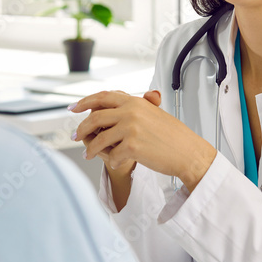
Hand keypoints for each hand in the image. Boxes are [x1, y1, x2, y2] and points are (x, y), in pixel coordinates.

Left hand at [71, 90, 216, 190]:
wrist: (188, 152)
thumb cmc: (173, 136)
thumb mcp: (152, 113)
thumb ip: (133, 108)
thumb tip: (110, 108)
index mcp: (134, 101)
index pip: (102, 97)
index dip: (84, 102)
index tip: (73, 108)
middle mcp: (131, 111)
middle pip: (95, 117)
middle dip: (81, 128)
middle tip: (74, 136)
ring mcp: (131, 128)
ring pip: (100, 139)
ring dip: (91, 149)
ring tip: (88, 155)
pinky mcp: (132, 146)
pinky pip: (113, 155)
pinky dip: (113, 162)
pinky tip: (117, 164)